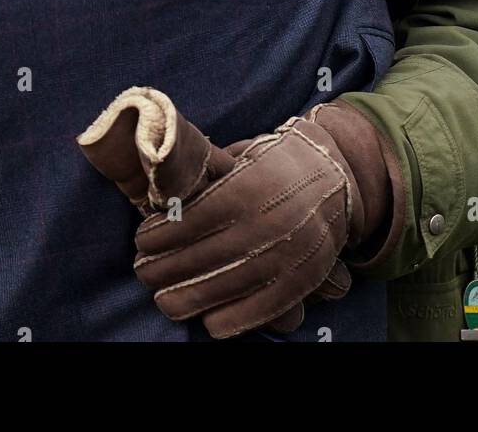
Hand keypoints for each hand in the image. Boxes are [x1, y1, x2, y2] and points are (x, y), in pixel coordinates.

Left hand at [80, 93, 393, 339]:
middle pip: (206, 256)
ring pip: (228, 288)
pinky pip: (260, 311)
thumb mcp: (240, 157)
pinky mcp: (302, 281)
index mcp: (254, 184)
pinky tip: (205, 320)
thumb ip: (206, 177)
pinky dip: (229, 321)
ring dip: (187, 298)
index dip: (164, 234)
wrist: (335, 175)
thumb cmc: (272, 162)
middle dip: (165, 269)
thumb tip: (159, 197)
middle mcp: (273, 221)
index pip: (196, 218)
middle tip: (142, 271)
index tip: (142, 241)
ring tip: (163, 298)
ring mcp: (291, 254)